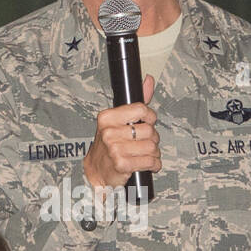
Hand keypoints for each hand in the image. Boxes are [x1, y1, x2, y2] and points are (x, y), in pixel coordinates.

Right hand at [83, 74, 160, 190]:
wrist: (97, 170)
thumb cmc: (110, 144)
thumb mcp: (118, 121)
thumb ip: (136, 102)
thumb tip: (148, 79)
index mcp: (107, 117)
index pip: (140, 109)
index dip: (150, 117)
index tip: (148, 122)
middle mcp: (109, 132)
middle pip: (149, 130)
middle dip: (152, 138)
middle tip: (145, 142)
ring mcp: (114, 149)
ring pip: (152, 146)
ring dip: (154, 152)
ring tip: (145, 154)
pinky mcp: (121, 165)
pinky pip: (150, 161)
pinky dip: (154, 164)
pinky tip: (148, 164)